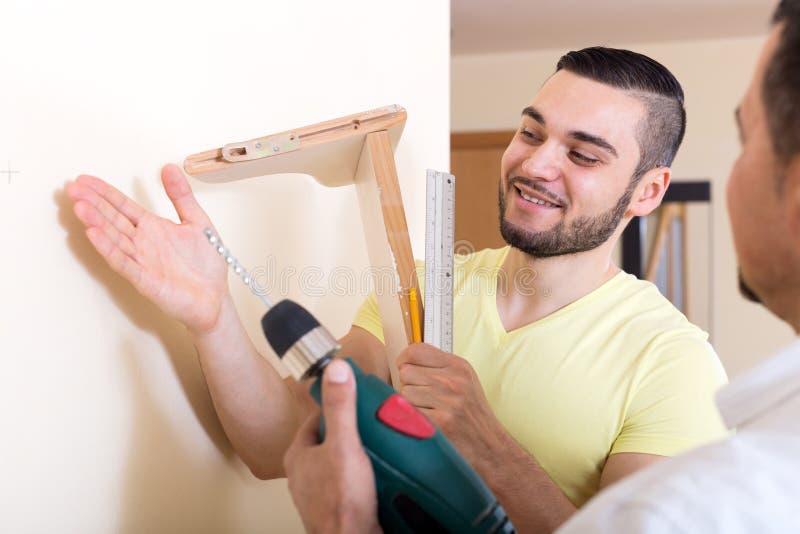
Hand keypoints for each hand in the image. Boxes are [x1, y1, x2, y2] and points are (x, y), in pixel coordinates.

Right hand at [66, 164, 227, 334]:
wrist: (215, 297)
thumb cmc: (205, 266)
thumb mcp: (198, 222)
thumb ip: (182, 196)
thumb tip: (170, 168)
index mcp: (154, 228)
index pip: (123, 206)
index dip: (105, 193)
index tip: (84, 180)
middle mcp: (143, 243)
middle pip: (113, 220)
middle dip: (93, 204)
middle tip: (72, 189)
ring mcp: (142, 262)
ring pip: (114, 239)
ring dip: (97, 223)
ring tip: (80, 207)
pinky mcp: (146, 281)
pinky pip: (124, 263)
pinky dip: (110, 250)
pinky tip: (95, 235)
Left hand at [283, 360, 380, 533]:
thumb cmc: (341, 504)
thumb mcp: (345, 444)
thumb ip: (341, 407)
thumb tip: (336, 371)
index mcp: (299, 455)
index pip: (316, 419)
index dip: (337, 407)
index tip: (354, 398)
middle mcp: (305, 474)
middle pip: (330, 440)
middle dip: (353, 432)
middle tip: (373, 424)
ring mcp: (320, 491)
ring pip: (341, 462)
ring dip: (361, 455)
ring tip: (381, 447)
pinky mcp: (338, 505)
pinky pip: (351, 482)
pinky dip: (365, 476)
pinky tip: (380, 474)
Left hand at [396, 344, 503, 467]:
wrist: (490, 447)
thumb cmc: (472, 415)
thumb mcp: (464, 381)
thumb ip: (438, 368)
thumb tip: (405, 361)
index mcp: (459, 366)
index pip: (416, 350)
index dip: (404, 360)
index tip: (405, 369)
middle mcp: (454, 381)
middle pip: (406, 372)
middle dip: (408, 385)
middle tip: (423, 399)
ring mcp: (448, 401)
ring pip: (404, 393)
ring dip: (410, 404)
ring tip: (428, 412)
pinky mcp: (441, 422)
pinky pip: (409, 412)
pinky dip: (412, 419)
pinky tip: (427, 423)